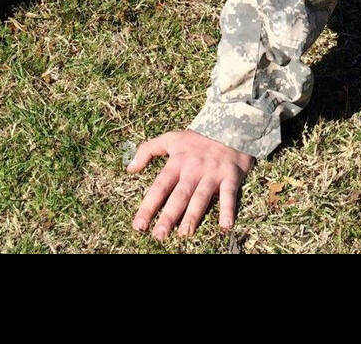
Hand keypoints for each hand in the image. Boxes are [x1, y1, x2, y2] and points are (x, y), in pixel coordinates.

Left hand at [128, 129, 253, 238]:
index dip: (148, 206)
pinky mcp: (231, 176)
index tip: (139, 226)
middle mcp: (193, 169)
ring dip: (193, 216)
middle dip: (169, 216)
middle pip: (179, 195)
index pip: (159, 187)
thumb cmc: (198, 138)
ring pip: (201, 197)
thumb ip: (147, 150)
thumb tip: (129, 168)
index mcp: (177, 162)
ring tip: (185, 234)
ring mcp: (212, 173)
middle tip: (159, 235)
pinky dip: (228, 210)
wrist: (230, 126)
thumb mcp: (171, 138)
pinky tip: (225, 226)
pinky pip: (229, 195)